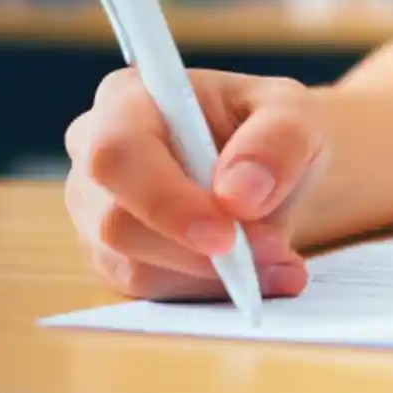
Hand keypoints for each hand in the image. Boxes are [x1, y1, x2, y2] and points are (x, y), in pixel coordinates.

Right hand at [64, 68, 326, 299]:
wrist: (273, 170)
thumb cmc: (273, 130)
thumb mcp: (296, 114)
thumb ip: (277, 141)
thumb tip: (238, 195)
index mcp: (127, 100)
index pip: (117, 154)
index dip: (165, 200)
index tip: (225, 234)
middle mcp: (95, 155)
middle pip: (117, 222)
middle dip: (200, 251)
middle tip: (275, 251)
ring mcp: (97, 213)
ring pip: (134, 267)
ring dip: (214, 276)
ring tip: (281, 261)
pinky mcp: (116, 260)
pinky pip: (151, 293)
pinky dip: (211, 292)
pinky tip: (259, 276)